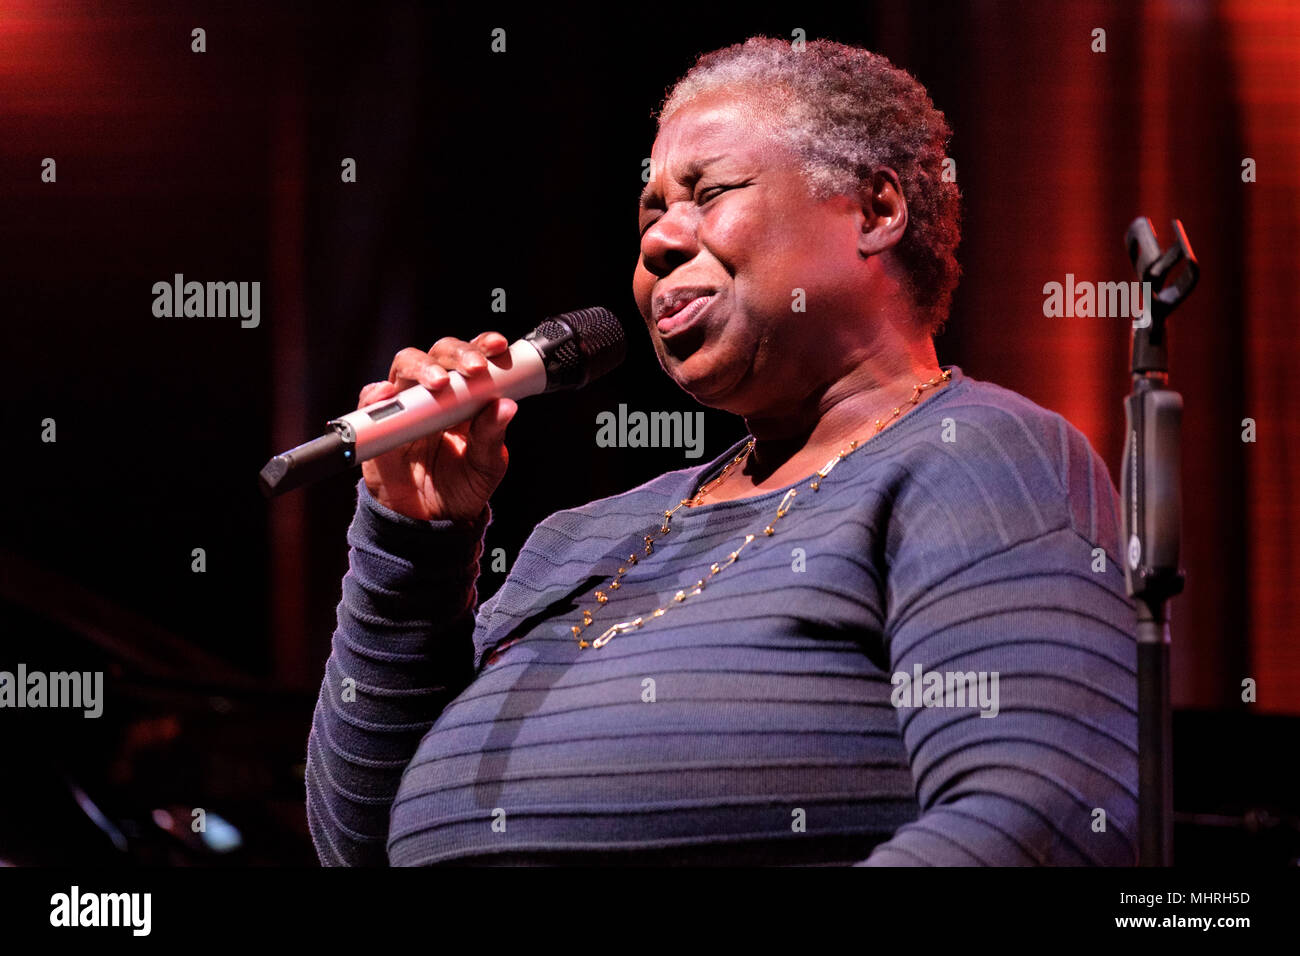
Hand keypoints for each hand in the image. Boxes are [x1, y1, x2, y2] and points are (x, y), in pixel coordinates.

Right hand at [358, 331, 516, 520]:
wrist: (431, 520)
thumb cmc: (462, 486)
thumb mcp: (486, 466)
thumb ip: (492, 437)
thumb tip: (506, 406)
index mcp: (467, 397)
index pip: (473, 360)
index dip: (483, 346)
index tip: (498, 347)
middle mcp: (435, 393)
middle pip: (440, 354)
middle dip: (458, 353)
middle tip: (474, 369)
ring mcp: (405, 405)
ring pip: (405, 366)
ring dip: (421, 368)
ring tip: (438, 382)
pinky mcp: (379, 424)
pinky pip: (371, 400)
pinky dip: (376, 393)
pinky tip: (387, 393)